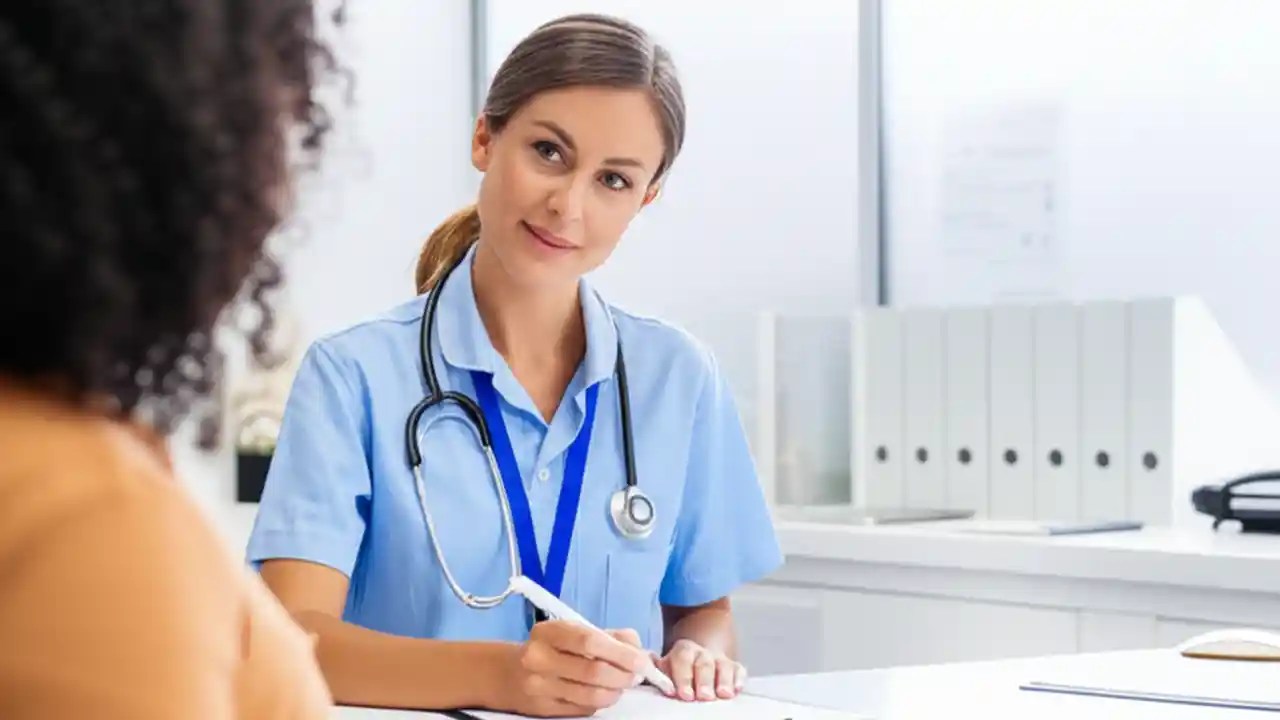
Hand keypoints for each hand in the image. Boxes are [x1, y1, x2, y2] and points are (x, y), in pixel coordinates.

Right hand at [493, 621, 648, 717]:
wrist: (511, 673)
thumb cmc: (553, 648)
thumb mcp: (576, 631)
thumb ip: (610, 636)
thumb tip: (638, 650)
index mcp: (549, 631)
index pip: (590, 641)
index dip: (621, 653)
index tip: (641, 661)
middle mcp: (538, 658)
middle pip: (593, 672)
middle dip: (623, 676)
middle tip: (636, 676)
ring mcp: (539, 686)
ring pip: (591, 695)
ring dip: (615, 692)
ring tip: (621, 685)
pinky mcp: (543, 708)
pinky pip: (583, 709)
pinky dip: (600, 702)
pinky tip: (602, 692)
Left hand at [654, 639, 745, 701]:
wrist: (697, 654)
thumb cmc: (677, 670)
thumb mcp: (664, 666)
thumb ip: (655, 669)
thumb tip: (640, 670)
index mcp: (682, 651)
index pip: (682, 658)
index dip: (683, 676)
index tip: (683, 694)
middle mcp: (701, 653)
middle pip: (703, 663)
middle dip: (703, 680)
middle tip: (703, 696)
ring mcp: (719, 659)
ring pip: (723, 665)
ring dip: (723, 680)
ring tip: (723, 695)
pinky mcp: (734, 667)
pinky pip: (738, 670)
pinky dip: (738, 679)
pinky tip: (737, 690)